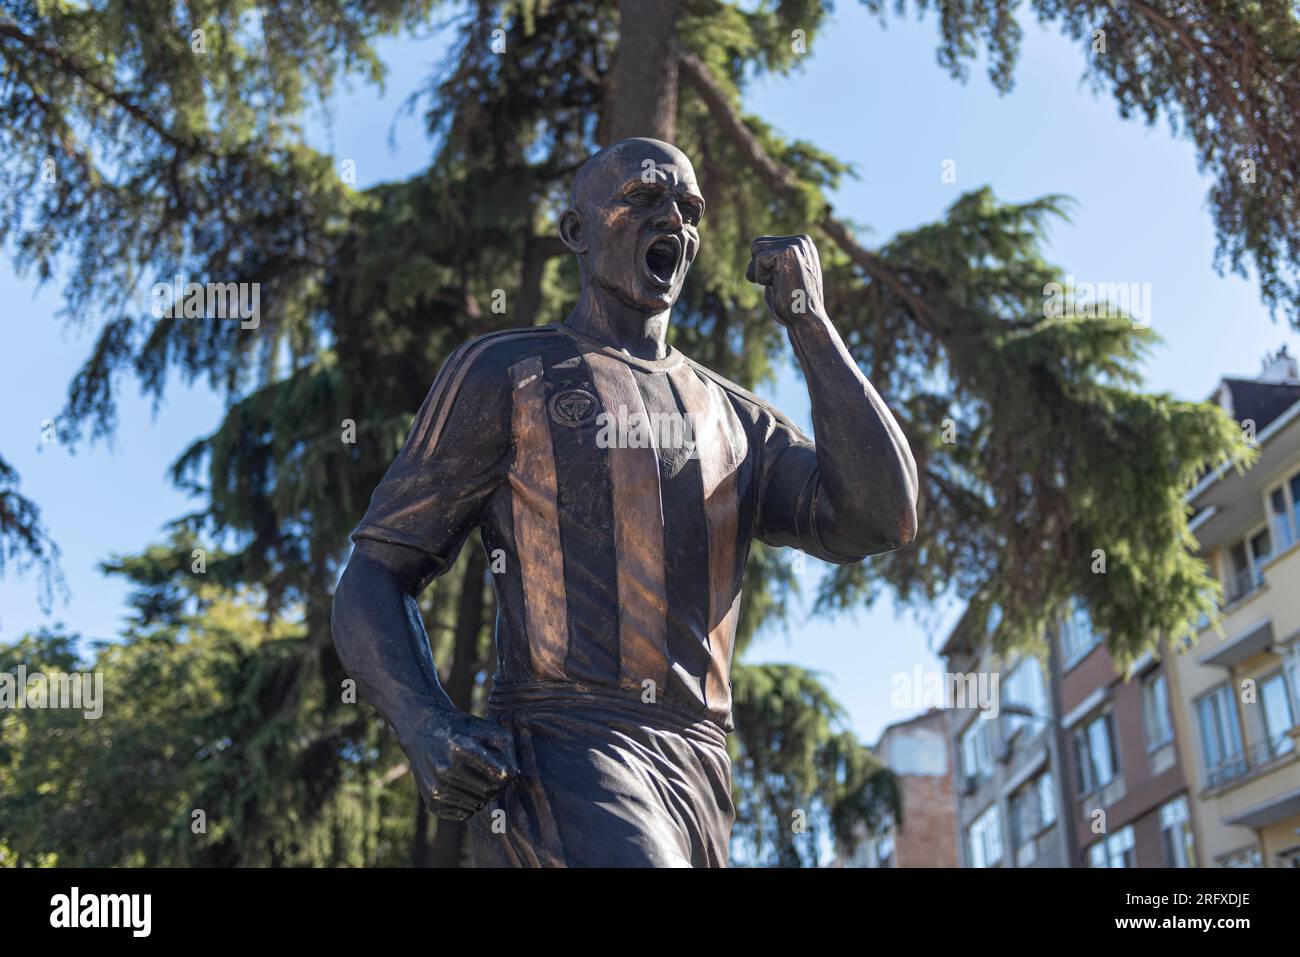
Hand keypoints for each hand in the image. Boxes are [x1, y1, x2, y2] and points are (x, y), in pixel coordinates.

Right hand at [399, 708, 518, 820]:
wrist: (422, 730)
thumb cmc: (461, 729)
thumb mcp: (485, 728)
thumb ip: (505, 748)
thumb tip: (514, 776)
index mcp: (460, 748)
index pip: (500, 774)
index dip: (508, 774)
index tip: (506, 768)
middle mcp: (446, 770)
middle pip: (490, 791)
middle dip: (496, 784)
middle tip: (492, 774)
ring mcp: (437, 788)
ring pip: (478, 804)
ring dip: (483, 794)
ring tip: (476, 778)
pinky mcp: (432, 802)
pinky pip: (465, 814)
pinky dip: (469, 803)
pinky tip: (463, 787)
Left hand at [746, 234, 826, 326]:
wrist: (805, 319)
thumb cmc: (791, 305)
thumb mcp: (782, 276)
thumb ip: (773, 261)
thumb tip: (756, 247)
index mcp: (802, 245)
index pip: (763, 245)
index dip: (761, 267)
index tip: (780, 281)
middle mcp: (802, 240)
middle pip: (757, 244)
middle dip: (759, 268)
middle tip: (780, 284)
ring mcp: (796, 244)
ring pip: (756, 248)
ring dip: (761, 273)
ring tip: (780, 284)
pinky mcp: (788, 251)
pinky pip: (758, 259)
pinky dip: (762, 277)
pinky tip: (780, 285)